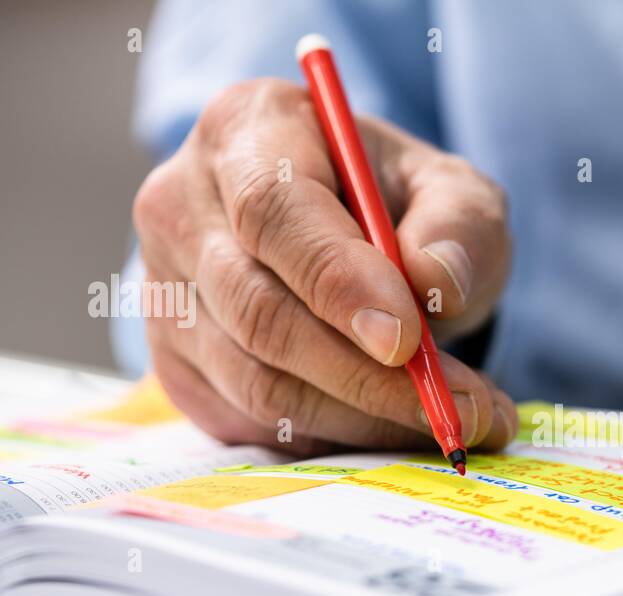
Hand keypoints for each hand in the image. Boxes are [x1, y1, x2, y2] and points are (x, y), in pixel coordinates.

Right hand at [132, 78, 516, 455]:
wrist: (350, 239)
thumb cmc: (399, 206)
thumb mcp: (452, 191)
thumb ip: (457, 225)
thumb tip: (436, 280)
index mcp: (247, 130)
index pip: (271, 210)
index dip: (337, 281)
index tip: (406, 340)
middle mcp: (182, 206)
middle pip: (259, 311)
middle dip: (367, 375)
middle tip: (458, 407)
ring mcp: (164, 291)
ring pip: (257, 382)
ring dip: (365, 417)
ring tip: (454, 420)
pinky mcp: (177, 365)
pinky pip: (251, 422)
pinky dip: (336, 437)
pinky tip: (396, 426)